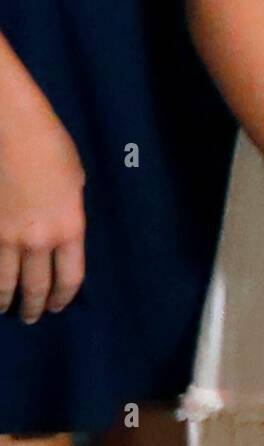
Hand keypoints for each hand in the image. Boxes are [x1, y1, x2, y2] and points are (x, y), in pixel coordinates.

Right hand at [0, 108, 85, 322]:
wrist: (7, 127)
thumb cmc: (49, 144)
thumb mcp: (74, 181)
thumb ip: (68, 213)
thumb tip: (61, 235)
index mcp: (69, 227)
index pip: (70, 278)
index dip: (64, 297)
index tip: (59, 305)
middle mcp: (37, 241)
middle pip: (36, 287)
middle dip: (35, 307)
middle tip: (32, 317)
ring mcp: (3, 238)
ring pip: (3, 284)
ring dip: (6, 300)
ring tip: (6, 308)